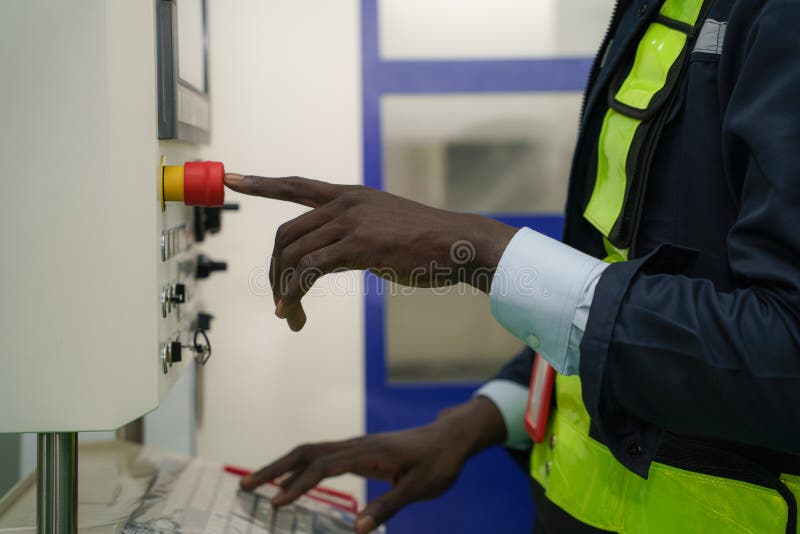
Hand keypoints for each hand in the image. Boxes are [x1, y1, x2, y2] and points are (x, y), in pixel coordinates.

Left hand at [224, 174, 515, 330]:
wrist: (460, 244)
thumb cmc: (425, 244)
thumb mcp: (382, 229)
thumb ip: (350, 236)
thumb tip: (323, 260)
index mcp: (349, 196)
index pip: (296, 185)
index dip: (261, 184)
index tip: (231, 178)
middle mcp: (345, 203)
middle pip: (286, 234)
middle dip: (274, 272)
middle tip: (279, 302)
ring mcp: (351, 221)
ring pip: (295, 255)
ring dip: (284, 290)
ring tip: (288, 316)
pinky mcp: (360, 244)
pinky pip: (311, 269)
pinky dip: (295, 293)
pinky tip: (294, 311)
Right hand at [239, 397, 505, 532]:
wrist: (449, 439)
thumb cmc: (437, 463)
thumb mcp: (418, 489)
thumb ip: (388, 507)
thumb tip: (358, 530)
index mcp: (366, 453)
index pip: (321, 468)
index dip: (296, 485)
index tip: (274, 503)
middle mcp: (355, 446)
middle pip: (305, 453)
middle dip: (274, 468)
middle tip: (245, 487)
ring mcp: (355, 446)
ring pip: (311, 452)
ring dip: (283, 466)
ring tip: (258, 484)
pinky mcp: (359, 451)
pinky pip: (321, 456)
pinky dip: (300, 467)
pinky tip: (293, 482)